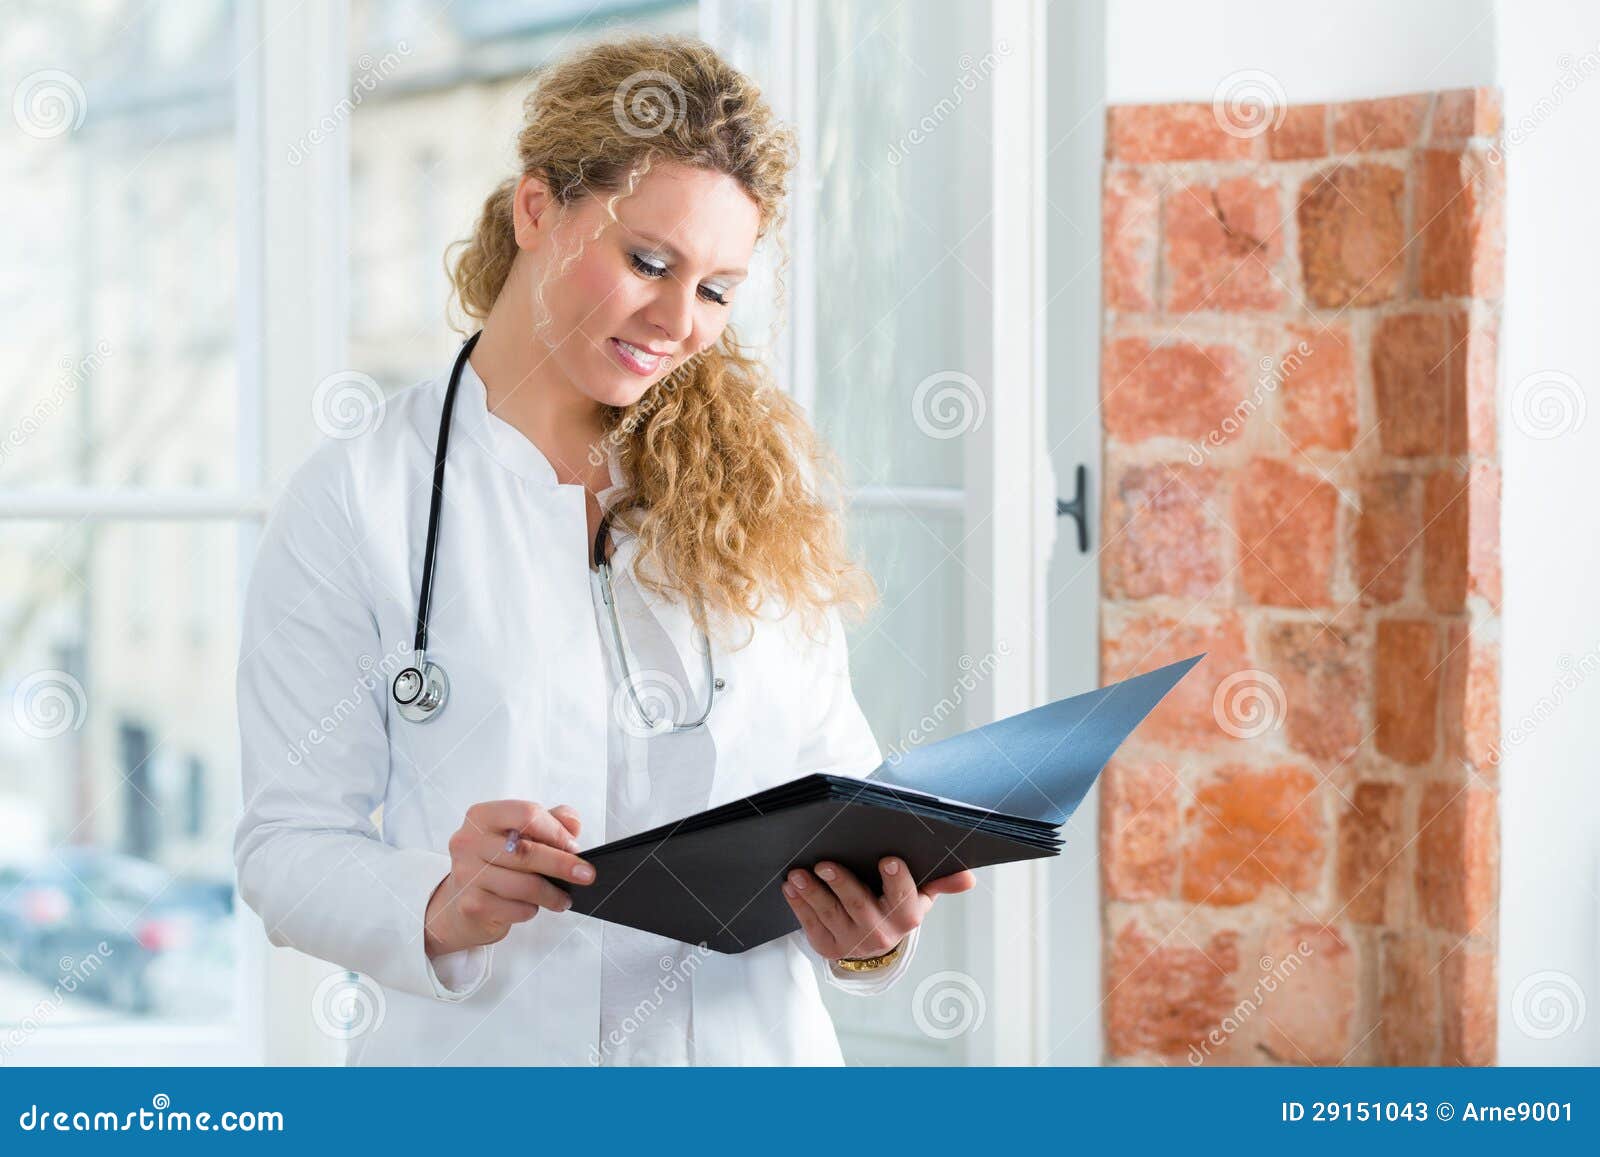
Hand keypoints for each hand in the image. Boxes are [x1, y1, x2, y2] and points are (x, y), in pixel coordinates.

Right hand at [424, 800, 594, 957]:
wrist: (459, 903)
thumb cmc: (495, 862)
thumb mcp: (520, 834)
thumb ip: (550, 820)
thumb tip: (573, 824)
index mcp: (483, 816)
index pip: (525, 814)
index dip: (555, 831)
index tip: (574, 846)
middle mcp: (469, 842)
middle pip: (526, 851)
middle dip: (562, 864)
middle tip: (585, 874)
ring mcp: (466, 874)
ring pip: (523, 885)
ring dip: (551, 894)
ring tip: (564, 898)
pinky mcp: (471, 905)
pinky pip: (515, 908)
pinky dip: (531, 909)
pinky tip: (533, 907)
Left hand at [781, 857, 975, 961]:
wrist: (872, 943)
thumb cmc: (896, 907)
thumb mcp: (919, 896)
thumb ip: (940, 882)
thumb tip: (968, 877)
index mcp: (906, 917)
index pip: (904, 898)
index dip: (896, 881)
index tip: (887, 860)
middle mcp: (879, 933)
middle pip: (859, 906)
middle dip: (842, 884)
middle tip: (825, 863)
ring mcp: (850, 942)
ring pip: (829, 915)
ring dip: (812, 893)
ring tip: (798, 874)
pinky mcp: (826, 945)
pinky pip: (809, 924)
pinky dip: (799, 904)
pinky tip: (790, 887)